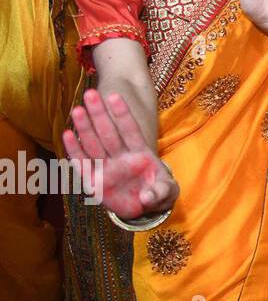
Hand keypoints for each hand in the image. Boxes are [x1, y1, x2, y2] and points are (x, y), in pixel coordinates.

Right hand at [62, 89, 178, 218]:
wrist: (145, 206)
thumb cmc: (158, 192)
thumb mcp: (166, 192)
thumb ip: (159, 192)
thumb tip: (145, 198)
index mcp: (141, 153)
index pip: (131, 130)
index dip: (123, 114)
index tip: (115, 95)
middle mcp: (122, 156)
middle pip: (109, 132)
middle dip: (100, 114)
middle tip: (90, 94)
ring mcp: (108, 167)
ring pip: (95, 143)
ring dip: (85, 127)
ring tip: (77, 109)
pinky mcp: (95, 181)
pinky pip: (83, 163)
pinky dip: (75, 150)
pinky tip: (67, 135)